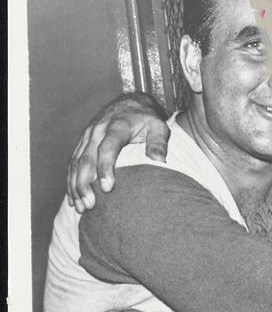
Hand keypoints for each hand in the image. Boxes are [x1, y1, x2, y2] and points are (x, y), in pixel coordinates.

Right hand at [67, 93, 169, 212]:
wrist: (129, 104)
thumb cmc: (146, 119)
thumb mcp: (158, 126)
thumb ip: (158, 142)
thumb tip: (160, 161)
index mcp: (117, 126)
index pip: (108, 147)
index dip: (105, 168)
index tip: (107, 188)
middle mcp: (97, 131)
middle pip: (86, 159)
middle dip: (85, 184)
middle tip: (90, 205)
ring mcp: (87, 137)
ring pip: (76, 163)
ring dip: (76, 186)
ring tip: (81, 208)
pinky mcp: (81, 144)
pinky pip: (72, 164)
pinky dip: (71, 182)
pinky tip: (74, 199)